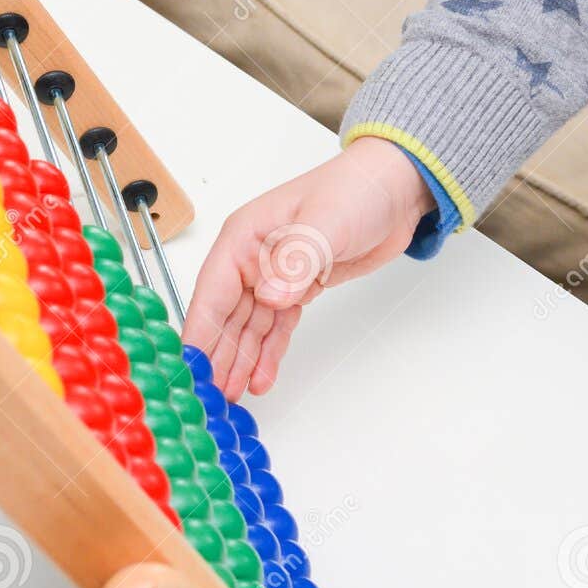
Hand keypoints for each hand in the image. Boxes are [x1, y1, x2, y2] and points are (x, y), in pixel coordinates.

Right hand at [186, 137, 434, 399]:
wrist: (396, 190)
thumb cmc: (357, 190)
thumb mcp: (325, 222)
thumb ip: (295, 261)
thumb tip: (267, 296)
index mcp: (245, 236)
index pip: (213, 291)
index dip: (201, 331)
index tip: (190, 366)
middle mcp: (253, 257)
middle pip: (226, 315)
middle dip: (217, 356)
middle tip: (209, 397)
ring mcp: (275, 274)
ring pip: (249, 326)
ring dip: (240, 361)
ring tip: (230, 398)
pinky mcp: (299, 287)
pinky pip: (275, 326)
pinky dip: (268, 353)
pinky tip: (261, 378)